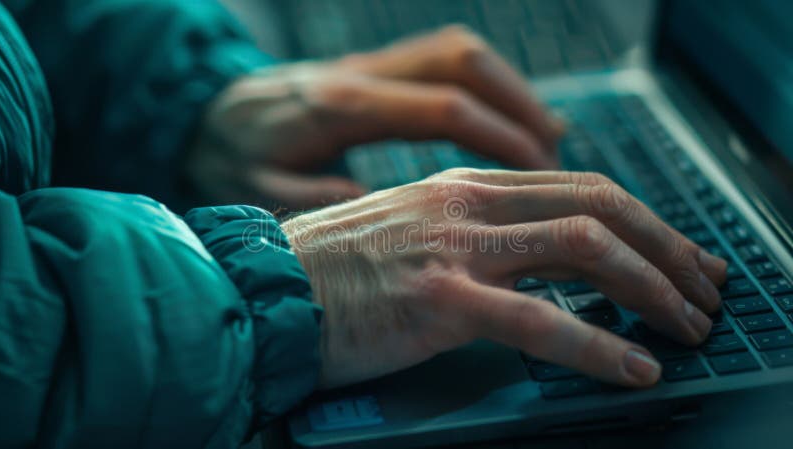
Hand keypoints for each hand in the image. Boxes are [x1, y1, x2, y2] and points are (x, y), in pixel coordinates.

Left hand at [185, 26, 563, 209]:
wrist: (196, 117)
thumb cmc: (228, 161)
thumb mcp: (259, 197)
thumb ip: (320, 203)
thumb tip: (384, 210)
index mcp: (340, 107)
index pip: (442, 108)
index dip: (500, 137)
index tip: (540, 170)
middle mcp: (361, 75)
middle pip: (462, 64)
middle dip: (520, 104)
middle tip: (557, 155)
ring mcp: (367, 67)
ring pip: (459, 55)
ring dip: (510, 91)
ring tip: (545, 139)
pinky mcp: (370, 73)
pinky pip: (442, 64)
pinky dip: (484, 88)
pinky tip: (502, 122)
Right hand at [281, 169, 727, 388]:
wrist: (264, 289)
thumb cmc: (334, 270)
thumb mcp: (412, 231)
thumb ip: (473, 232)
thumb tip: (536, 256)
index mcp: (463, 186)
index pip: (580, 186)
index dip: (644, 219)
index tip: (678, 253)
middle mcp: (467, 205)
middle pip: (599, 206)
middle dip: (667, 248)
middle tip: (703, 288)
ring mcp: (454, 249)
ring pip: (584, 249)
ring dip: (651, 287)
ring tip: (686, 324)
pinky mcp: (439, 300)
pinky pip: (540, 321)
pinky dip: (597, 345)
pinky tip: (633, 367)